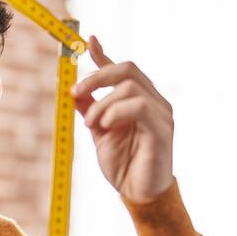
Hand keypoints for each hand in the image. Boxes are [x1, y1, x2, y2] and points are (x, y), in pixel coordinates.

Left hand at [71, 35, 173, 202]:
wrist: (137, 194)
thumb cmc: (123, 163)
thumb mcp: (99, 131)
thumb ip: (91, 108)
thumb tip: (74, 90)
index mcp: (140, 99)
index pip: (124, 68)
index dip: (104, 54)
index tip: (88, 41)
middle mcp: (155, 101)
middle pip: (127, 69)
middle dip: (96, 77)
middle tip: (75, 93)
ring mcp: (161, 114)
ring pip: (130, 87)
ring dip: (102, 103)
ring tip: (92, 124)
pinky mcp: (162, 129)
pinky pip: (139, 106)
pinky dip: (116, 111)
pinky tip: (105, 125)